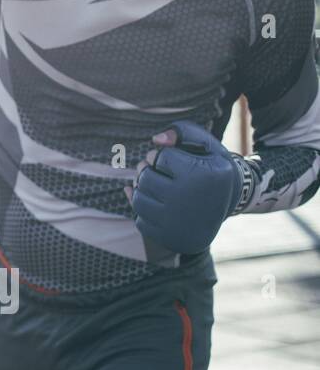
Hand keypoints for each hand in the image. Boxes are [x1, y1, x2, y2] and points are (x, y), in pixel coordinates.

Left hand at [124, 120, 243, 252]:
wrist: (231, 203)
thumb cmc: (213, 169)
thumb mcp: (207, 145)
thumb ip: (183, 132)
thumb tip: (156, 140)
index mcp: (201, 175)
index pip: (159, 157)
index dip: (161, 155)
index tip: (173, 159)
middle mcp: (188, 200)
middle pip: (145, 178)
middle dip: (148, 171)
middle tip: (158, 171)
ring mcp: (178, 222)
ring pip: (139, 200)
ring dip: (143, 190)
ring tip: (157, 186)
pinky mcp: (170, 237)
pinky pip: (140, 221)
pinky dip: (145, 211)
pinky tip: (158, 204)